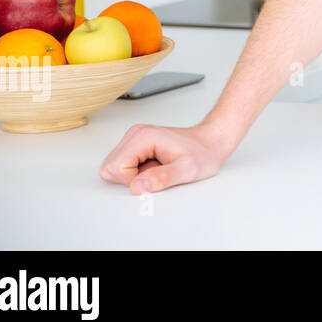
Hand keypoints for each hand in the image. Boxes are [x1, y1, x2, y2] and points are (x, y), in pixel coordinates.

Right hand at [99, 122, 230, 193]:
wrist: (212, 142)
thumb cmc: (203, 153)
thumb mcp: (187, 169)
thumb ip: (162, 178)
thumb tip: (137, 187)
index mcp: (143, 137)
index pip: (115, 168)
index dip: (132, 181)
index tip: (154, 177)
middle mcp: (135, 135)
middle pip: (110, 168)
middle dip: (130, 179)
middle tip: (156, 172)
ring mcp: (134, 139)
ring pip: (114, 168)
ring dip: (134, 176)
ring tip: (158, 168)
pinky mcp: (137, 146)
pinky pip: (124, 167)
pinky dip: (137, 173)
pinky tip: (156, 167)